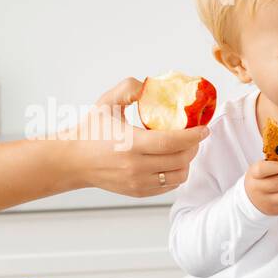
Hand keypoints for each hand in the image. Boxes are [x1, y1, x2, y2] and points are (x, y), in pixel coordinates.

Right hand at [64, 77, 208, 197]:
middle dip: (194, 146)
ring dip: (187, 162)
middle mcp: (135, 166)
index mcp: (131, 143)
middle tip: (195, 135)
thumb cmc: (91, 130)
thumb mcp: (106, 102)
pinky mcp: (138, 191)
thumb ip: (128, 88)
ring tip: (184, 149)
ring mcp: (137, 182)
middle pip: (180, 159)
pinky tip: (171, 161)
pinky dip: (176, 174)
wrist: (73, 160)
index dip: (193, 135)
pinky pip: (168, 186)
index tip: (203, 128)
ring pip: (178, 176)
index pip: (172, 142)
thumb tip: (150, 85)